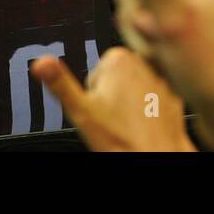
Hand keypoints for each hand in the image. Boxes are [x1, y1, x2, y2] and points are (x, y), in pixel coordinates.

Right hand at [32, 50, 196, 151]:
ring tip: (128, 122)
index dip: (95, 93)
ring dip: (131, 101)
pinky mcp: (174, 92)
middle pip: (117, 76)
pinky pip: (154, 96)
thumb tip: (40, 62)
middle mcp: (143, 61)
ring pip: (135, 86)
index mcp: (117, 58)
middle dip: (113, 95)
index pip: (96, 71)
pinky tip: (145, 123)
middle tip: (113, 118)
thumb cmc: (120, 138)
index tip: (100, 108)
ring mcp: (161, 77)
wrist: (154, 155)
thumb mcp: (80, 110)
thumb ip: (60, 83)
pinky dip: (150, 107)